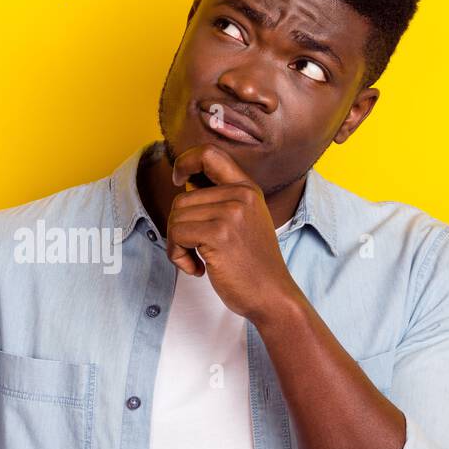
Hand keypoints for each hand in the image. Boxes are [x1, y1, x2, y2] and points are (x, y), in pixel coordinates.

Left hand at [167, 143, 294, 321]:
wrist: (273, 295)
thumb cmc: (253, 265)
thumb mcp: (244, 221)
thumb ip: (221, 200)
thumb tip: (186, 184)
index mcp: (247, 189)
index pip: (210, 153)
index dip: (186, 161)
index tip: (178, 180)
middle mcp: (241, 195)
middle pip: (181, 199)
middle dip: (178, 228)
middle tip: (195, 251)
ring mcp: (231, 213)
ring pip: (175, 218)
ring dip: (177, 245)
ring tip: (199, 261)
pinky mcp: (219, 234)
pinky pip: (176, 235)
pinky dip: (178, 256)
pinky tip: (198, 269)